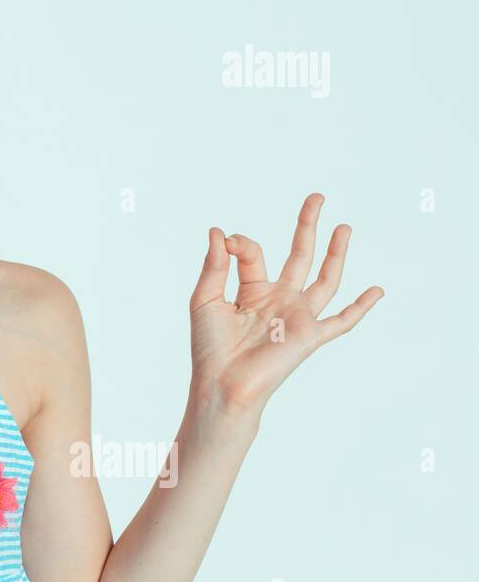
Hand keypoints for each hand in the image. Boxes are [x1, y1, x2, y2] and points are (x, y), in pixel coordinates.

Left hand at [188, 193, 383, 418]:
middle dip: (307, 227)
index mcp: (252, 291)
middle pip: (299, 256)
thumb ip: (215, 265)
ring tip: (344, 227)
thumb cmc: (209, 348)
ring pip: (324, 280)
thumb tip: (220, 231)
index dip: (241, 243)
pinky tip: (377, 291)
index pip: (254, 253)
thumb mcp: (204, 299)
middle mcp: (278, 300)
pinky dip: (360, 308)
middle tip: (317, 197)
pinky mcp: (310, 336)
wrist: (221, 384)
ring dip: (336, 254)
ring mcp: (297, 316)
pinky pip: (342, 321)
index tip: (228, 243)